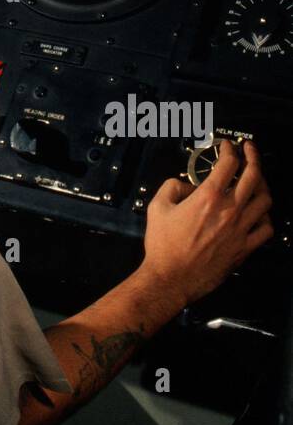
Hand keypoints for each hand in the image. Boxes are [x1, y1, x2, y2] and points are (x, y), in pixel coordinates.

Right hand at [141, 140, 272, 306]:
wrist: (171, 278)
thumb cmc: (163, 246)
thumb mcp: (158, 207)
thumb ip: (171, 186)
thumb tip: (185, 184)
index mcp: (207, 198)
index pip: (228, 164)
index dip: (229, 149)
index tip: (227, 146)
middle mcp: (229, 211)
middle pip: (254, 175)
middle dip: (253, 156)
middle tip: (250, 150)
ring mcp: (240, 230)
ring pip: (265, 200)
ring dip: (263, 184)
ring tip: (257, 179)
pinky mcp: (245, 248)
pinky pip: (267, 228)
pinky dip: (266, 216)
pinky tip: (258, 212)